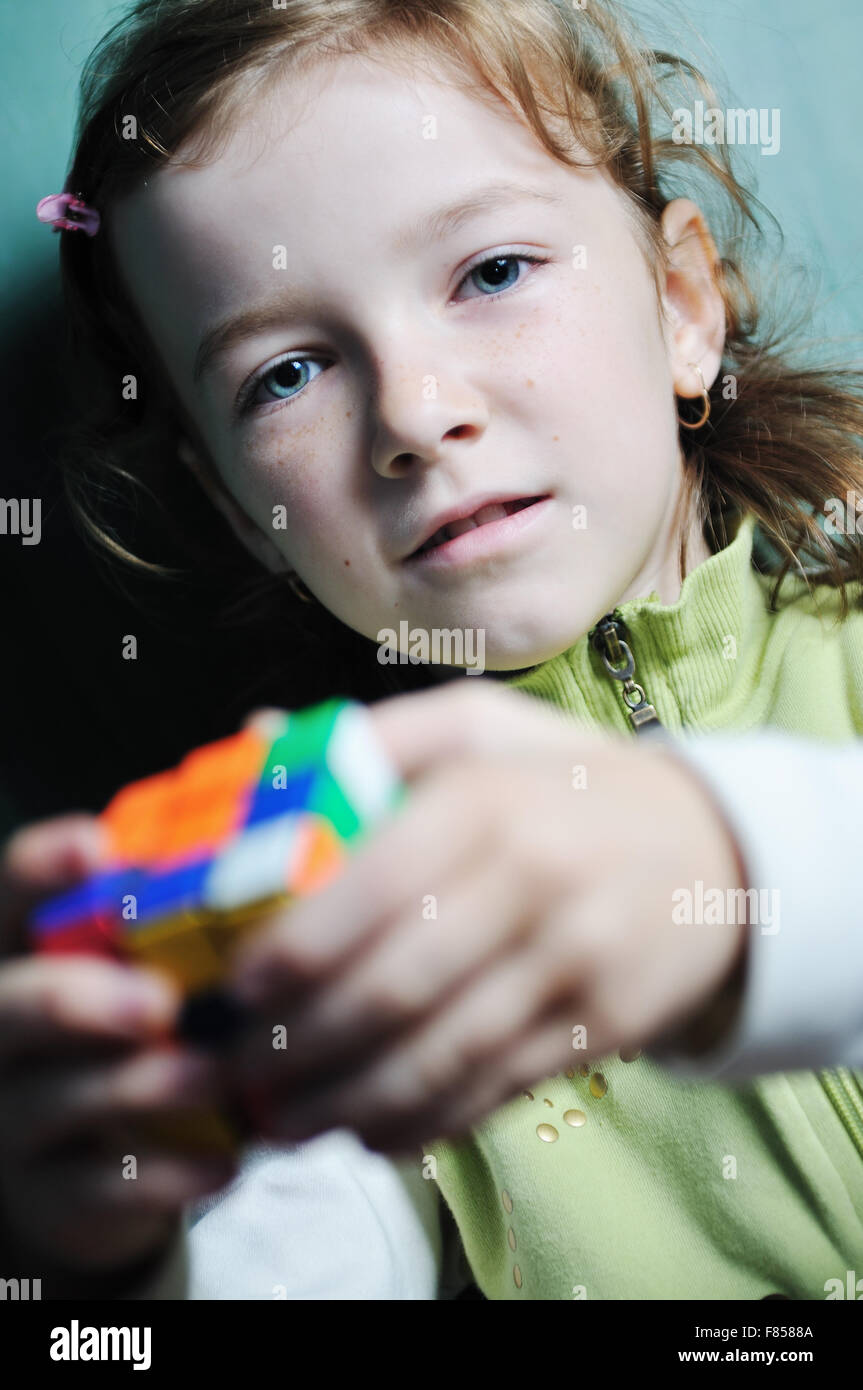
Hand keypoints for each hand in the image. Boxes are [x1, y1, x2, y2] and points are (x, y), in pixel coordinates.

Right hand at [0, 813, 238, 1284]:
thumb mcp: (156, 938)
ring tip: (215, 1076)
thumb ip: (198, 853)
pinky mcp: (51, 1192)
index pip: (12, 892)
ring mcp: (16, 1112)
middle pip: (10, 1003)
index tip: (99, 848)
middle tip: (159, 1001)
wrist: (98, 1150)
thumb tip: (269, 732)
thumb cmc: (145, 1012)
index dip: (45, 867)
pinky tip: (227, 1160)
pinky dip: (167, 1175)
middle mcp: (4, 1023)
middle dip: (80, 1000)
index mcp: (28, 944)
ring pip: (56, 1097)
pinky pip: (98, 1188)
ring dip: (142, 1086)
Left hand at [227, 683, 748, 1154]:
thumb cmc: (566, 786)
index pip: (377, 885)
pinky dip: (420, 1121)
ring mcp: (575, 962)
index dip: (298, 947)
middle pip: (398, 986)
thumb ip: (376, 736)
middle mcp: (534, 881)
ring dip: (347, 1101)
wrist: (715, 852)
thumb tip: (260, 737)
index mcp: (490, 799)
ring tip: (282, 1119)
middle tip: (236, 1066)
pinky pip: (493, 1089)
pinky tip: (366, 1129)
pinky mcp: (601, 1027)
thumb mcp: (483, 727)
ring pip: (441, 1055)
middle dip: (302, 1042)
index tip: (235, 987)